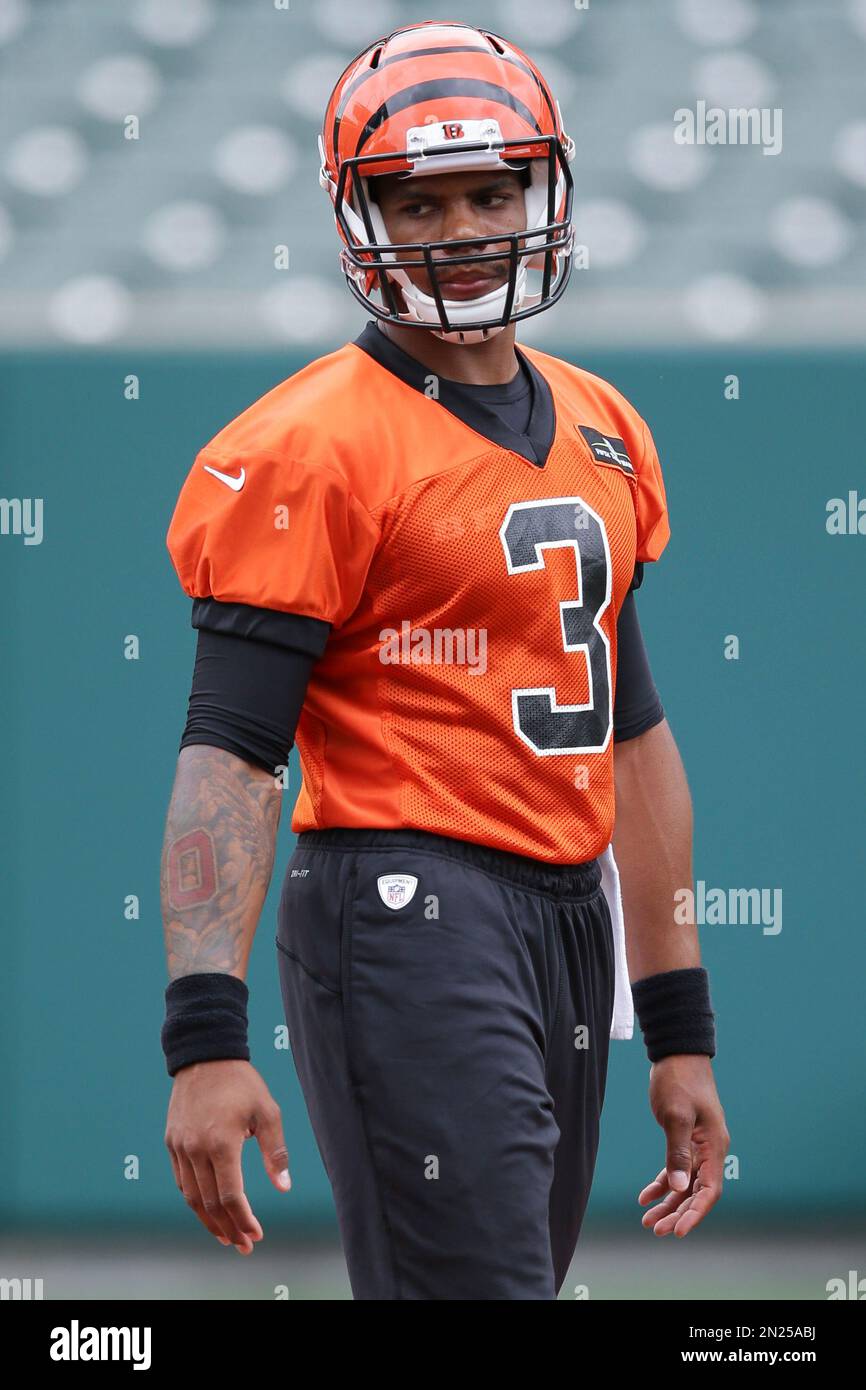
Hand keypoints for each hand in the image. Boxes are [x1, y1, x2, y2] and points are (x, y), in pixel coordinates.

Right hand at [165, 1059, 290, 1253]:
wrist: (205, 1055)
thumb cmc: (242, 1083)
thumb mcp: (268, 1112)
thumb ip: (275, 1152)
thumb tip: (283, 1187)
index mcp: (221, 1143)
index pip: (229, 1196)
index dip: (243, 1220)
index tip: (256, 1234)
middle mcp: (196, 1149)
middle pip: (209, 1203)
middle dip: (227, 1228)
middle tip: (243, 1244)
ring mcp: (180, 1146)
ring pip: (190, 1196)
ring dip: (208, 1220)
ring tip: (225, 1234)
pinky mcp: (172, 1142)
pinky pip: (181, 1179)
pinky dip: (193, 1198)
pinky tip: (207, 1207)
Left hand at [638, 1054, 728, 1236]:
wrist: (677, 1054)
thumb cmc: (678, 1080)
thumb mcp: (675, 1115)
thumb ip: (677, 1152)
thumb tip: (677, 1187)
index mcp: (713, 1146)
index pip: (709, 1191)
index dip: (695, 1213)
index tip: (678, 1231)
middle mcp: (710, 1150)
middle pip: (697, 1192)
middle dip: (678, 1213)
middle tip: (655, 1229)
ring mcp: (699, 1146)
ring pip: (685, 1184)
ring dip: (668, 1203)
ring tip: (647, 1220)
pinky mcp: (686, 1139)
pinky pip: (676, 1169)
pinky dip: (662, 1183)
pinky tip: (645, 1196)